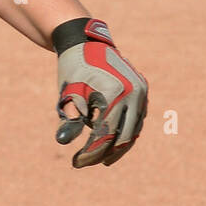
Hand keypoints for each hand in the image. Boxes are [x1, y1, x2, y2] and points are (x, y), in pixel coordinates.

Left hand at [52, 17, 147, 168]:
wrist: (85, 42)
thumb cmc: (72, 69)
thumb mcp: (67, 93)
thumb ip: (67, 118)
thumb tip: (62, 141)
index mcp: (115, 94)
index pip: (105, 134)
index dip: (91, 152)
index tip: (76, 163)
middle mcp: (134, 93)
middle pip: (123, 136)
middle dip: (105, 153)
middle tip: (87, 162)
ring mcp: (142, 91)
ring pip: (134, 129)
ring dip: (118, 145)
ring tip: (101, 157)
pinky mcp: (143, 89)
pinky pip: (137, 118)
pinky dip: (126, 131)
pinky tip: (112, 141)